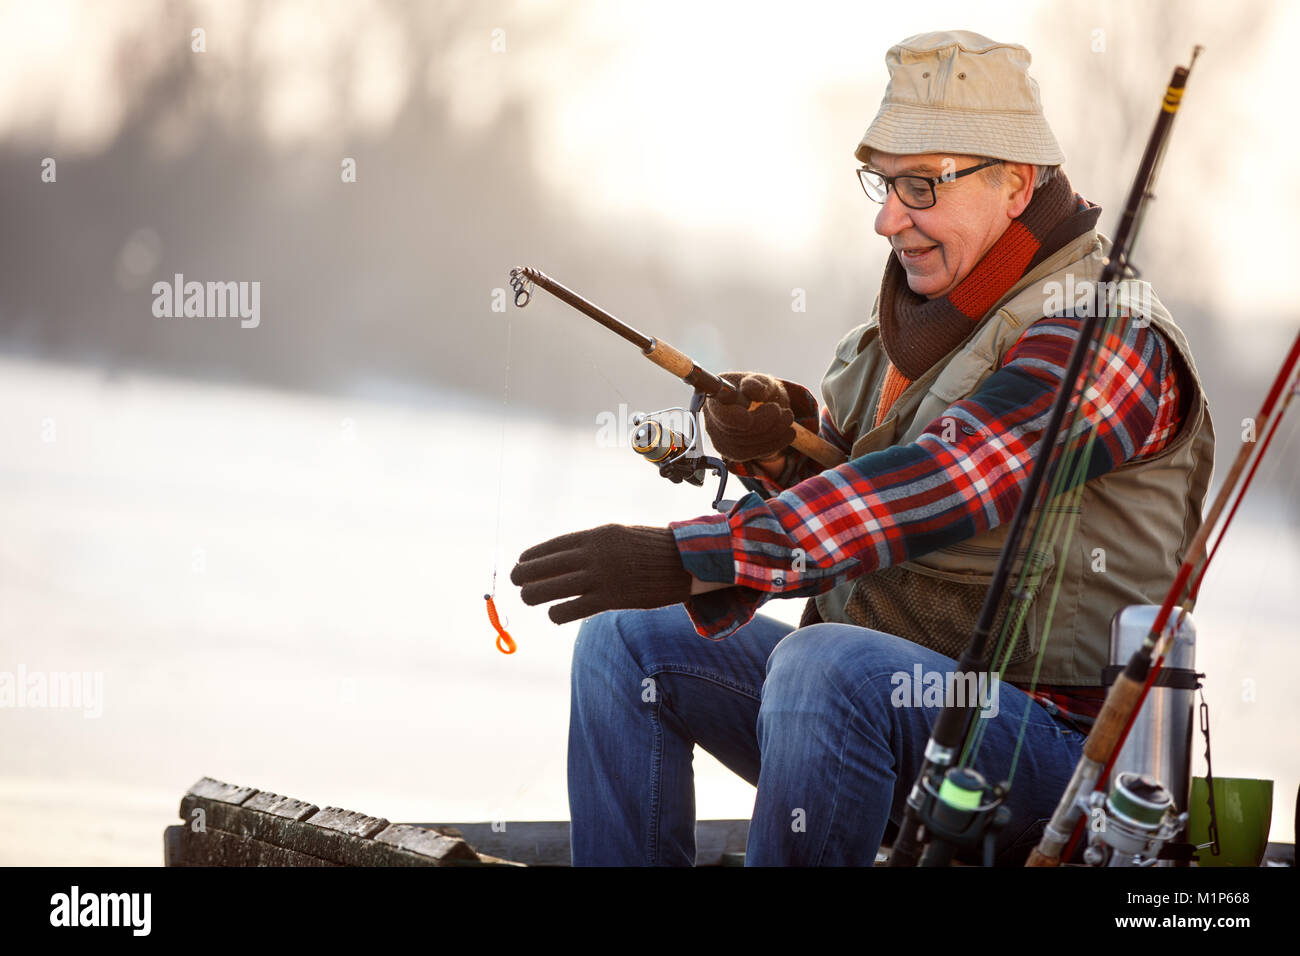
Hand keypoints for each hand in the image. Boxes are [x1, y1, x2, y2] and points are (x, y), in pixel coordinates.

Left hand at [510, 524, 692, 624]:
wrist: (686, 562)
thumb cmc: (654, 549)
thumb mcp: (621, 536)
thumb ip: (594, 546)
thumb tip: (568, 557)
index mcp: (596, 536)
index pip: (553, 546)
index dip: (533, 555)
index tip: (521, 561)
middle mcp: (594, 555)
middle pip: (545, 567)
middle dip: (524, 575)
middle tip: (517, 582)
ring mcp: (601, 577)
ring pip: (551, 589)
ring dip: (534, 594)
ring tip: (528, 598)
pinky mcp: (610, 600)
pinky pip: (572, 609)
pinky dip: (557, 613)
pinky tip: (554, 614)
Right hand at [702, 372, 796, 462]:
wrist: (761, 405)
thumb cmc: (756, 390)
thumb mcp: (760, 381)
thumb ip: (757, 382)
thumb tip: (752, 389)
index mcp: (714, 399)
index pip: (720, 414)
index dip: (735, 418)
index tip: (752, 417)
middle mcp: (712, 421)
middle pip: (734, 432)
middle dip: (763, 422)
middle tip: (779, 410)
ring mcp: (721, 440)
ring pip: (746, 444)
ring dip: (773, 432)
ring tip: (788, 417)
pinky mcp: (734, 453)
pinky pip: (754, 453)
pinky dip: (775, 443)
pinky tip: (788, 432)